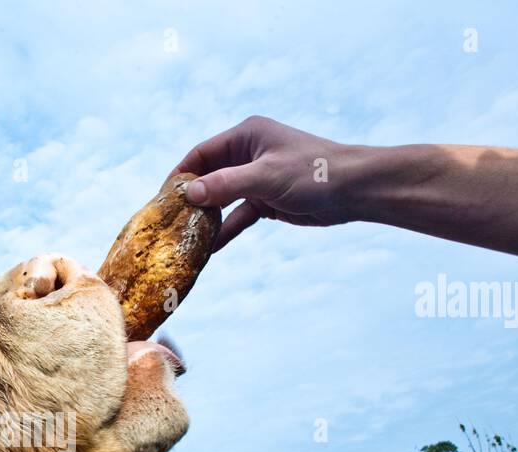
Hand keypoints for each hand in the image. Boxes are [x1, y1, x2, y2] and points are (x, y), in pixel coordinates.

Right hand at [170, 116, 359, 249]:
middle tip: (168, 222)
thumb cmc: (314, 172)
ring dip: (206, 218)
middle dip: (190, 199)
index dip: (180, 175)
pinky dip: (226, 230)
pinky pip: (238, 215)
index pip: (201, 154)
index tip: (162, 198)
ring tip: (184, 238)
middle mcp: (248, 154)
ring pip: (222, 199)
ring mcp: (257, 178)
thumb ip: (225, 185)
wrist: (355, 190)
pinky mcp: (266, 200)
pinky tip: (210, 248)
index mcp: (246, 136)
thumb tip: (188, 194)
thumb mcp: (265, 177)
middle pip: (208, 177)